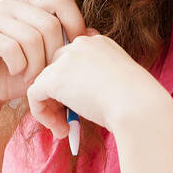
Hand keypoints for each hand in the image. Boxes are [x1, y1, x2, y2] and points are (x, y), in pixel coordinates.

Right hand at [0, 0, 85, 117]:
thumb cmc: (16, 76)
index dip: (74, 24)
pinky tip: (16, 73)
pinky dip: (18, 66)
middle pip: (50, 23)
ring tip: (32, 79)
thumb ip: (67, 46)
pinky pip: (10, 47)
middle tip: (46, 76)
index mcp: (30, 5)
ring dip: (35, 65)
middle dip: (53, 56)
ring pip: (32, 37)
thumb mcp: (47, 61)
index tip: (73, 53)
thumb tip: (94, 34)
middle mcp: (11, 5)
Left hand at [25, 31, 166, 137]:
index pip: (73, 59)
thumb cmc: (137, 101)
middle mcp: (82, 44)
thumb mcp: (120, 82)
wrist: (138, 106)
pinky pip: (34, 95)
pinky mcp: (54, 78)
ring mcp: (67, 59)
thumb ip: (98, 80)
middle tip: (68, 118)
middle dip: (58, 94)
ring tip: (65, 129)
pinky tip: (61, 129)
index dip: (72, 83)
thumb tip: (78, 96)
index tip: (82, 103)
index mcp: (99, 42)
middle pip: (55, 67)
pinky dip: (42, 114)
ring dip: (50, 108)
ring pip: (43, 82)